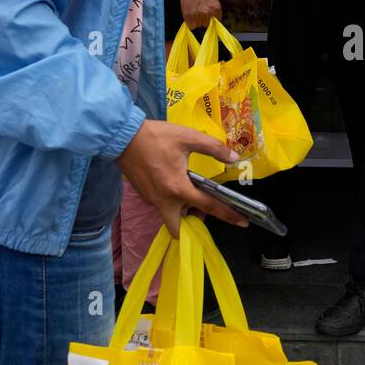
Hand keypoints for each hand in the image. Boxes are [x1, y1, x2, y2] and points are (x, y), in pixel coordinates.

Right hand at [116, 120, 248, 235]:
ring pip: (170, 216)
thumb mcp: (188, 137)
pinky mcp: (143, 195)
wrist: (122, 136)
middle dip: (192, 224)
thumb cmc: (156, 137)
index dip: (227, 214)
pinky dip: (171, 201)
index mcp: (178, 188)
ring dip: (182, 211)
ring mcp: (151, 200)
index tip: (242, 222)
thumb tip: (233, 157)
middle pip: (179, 228)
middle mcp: (164, 201)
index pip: (208, 206)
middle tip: (203, 208)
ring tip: (191, 189)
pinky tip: (175, 182)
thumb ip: (213, 147)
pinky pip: (161, 205)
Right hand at [179, 0, 221, 27]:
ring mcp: (197, 15)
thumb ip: (216, 12)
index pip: (216, 24)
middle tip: (200, 12)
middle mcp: (207, 13)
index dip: (212, 22)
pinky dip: (190, 23)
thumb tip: (216, 22)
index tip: (210, 22)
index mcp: (216, 9)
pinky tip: (191, 16)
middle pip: (206, 25)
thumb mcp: (215, 1)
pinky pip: (191, 26)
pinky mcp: (188, 16)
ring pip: (198, 25)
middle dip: (204, 20)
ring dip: (196, 21)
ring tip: (195, 11)